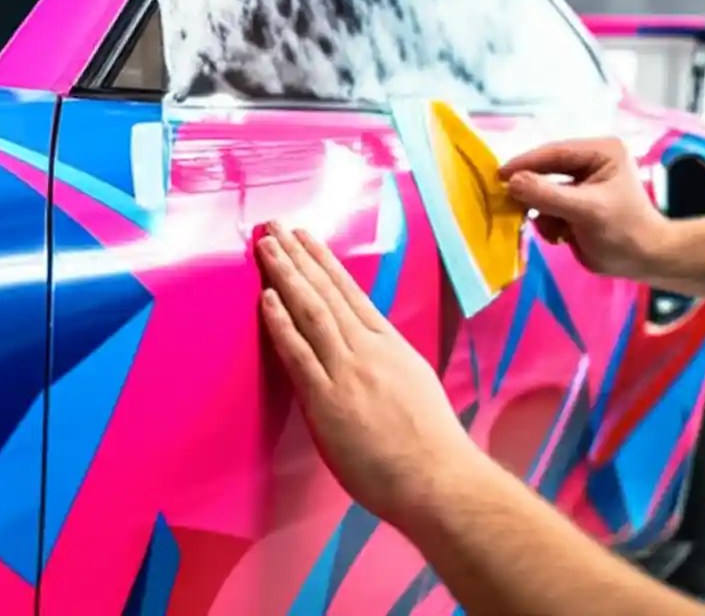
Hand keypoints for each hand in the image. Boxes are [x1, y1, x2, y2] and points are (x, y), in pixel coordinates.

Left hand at [255, 221, 475, 532]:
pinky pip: (299, 353)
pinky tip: (266, 297)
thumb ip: (389, 366)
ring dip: (286, 275)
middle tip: (274, 224)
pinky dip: (281, 323)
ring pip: (312, 311)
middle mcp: (368, 350)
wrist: (439, 479)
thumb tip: (374, 354)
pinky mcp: (328, 400)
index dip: (324, 263)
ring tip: (265, 244)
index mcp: (391, 346)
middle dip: (298, 255)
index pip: (352, 294)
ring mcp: (348, 372)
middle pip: (327, 292)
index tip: (305, 237)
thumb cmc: (432, 447)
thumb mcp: (416, 387)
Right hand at [498, 137, 671, 278]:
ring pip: (542, 190)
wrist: (643, 261)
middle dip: (532, 190)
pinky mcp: (574, 203)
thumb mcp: (586, 211)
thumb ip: (548, 195)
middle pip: (546, 170)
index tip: (499, 175)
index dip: (526, 163)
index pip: (555, 152)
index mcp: (601, 151)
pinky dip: (547, 222)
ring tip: (552, 229)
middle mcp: (590, 161)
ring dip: (542, 211)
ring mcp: (581, 183)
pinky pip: (547, 206)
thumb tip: (511, 182)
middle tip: (507, 202)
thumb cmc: (623, 232)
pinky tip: (561, 236)